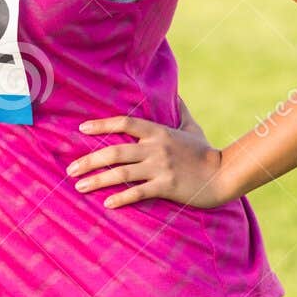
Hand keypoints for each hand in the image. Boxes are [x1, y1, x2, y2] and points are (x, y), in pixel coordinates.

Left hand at [67, 98, 232, 208]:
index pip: (124, 123)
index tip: (81, 129)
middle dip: (89, 160)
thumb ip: (179, 111)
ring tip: (79, 186)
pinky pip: (139, 192)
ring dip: (97, 180)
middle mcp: (156, 148)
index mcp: (158, 132)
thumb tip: (175, 93)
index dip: (101, 125)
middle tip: (70, 168)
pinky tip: (106, 203)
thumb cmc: (206, 152)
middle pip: (114, 152)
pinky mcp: (167, 187)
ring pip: (121, 173)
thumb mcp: (191, 127)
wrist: (226, 174)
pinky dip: (121, 198)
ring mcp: (161, 168)